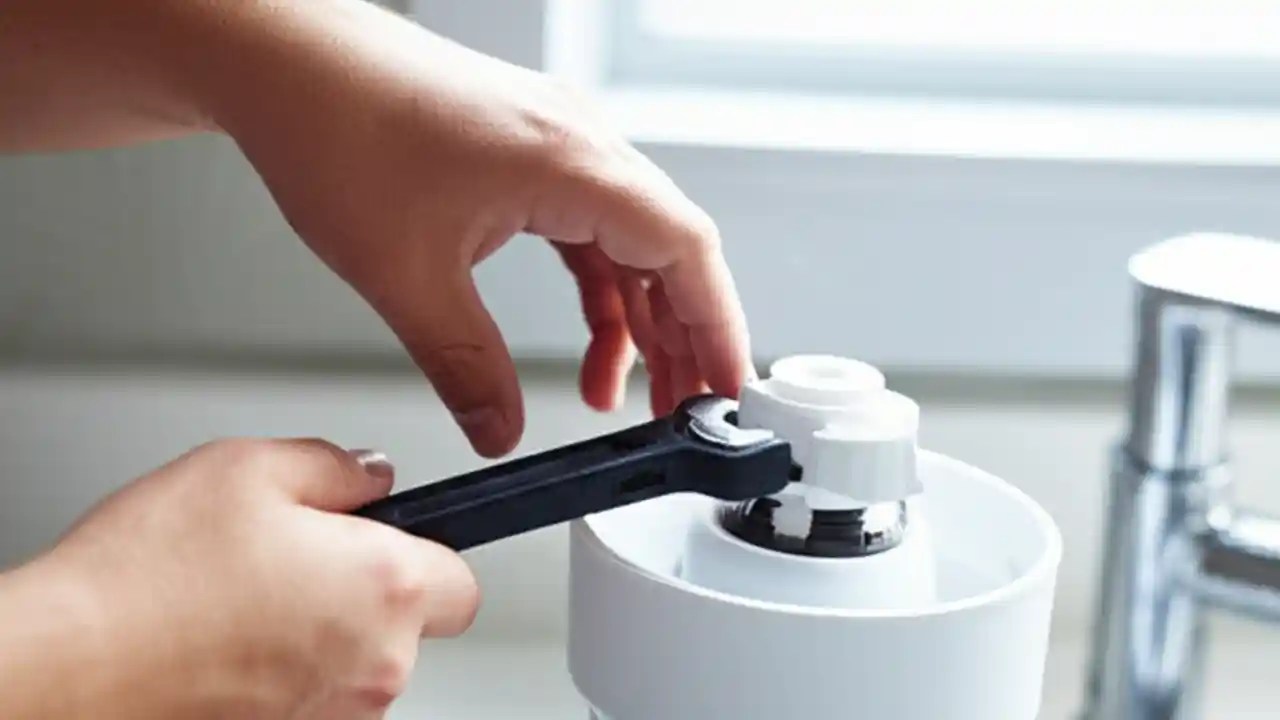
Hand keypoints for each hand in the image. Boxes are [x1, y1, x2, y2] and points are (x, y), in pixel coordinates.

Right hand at [0, 440, 476, 718]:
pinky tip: (227, 645)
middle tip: (295, 559)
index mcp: (383, 585)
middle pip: (408, 627)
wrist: (68, 670)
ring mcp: (334, 718)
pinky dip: (285, 675)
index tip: (390, 540)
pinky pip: (314, 700)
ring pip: (358, 666)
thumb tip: (372, 475)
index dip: (428, 554)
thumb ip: (336, 466)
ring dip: (323, 636)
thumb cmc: (147, 578)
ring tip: (244, 601)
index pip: (462, 582)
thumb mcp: (248, 468)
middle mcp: (374, 665)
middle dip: (367, 591)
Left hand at [200, 0, 752, 456]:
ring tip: (625, 394)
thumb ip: (465, 367)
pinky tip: (589, 344)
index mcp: (571, 162)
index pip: (684, 249)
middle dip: (683, 336)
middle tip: (680, 408)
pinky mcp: (529, 152)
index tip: (728, 386)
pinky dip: (598, 291)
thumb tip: (500, 431)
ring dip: (638, 320)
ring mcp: (557, 144)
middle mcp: (580, 143)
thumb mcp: (406, 277)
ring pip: (631, 243)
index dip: (717, 326)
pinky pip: (590, 230)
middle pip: (670, 249)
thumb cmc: (337, 128)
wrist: (284, 63)